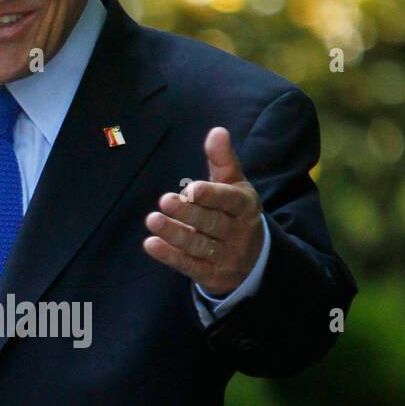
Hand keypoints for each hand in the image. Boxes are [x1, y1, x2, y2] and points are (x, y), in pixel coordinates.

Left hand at [142, 126, 263, 295]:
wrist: (253, 260)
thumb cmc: (235, 212)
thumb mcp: (234, 186)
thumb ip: (223, 160)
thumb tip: (217, 131)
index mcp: (245, 207)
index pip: (229, 201)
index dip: (212, 196)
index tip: (192, 189)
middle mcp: (237, 233)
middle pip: (212, 223)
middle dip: (189, 214)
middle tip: (164, 201)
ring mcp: (224, 256)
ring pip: (199, 246)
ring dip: (175, 234)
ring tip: (152, 220)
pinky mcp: (210, 275)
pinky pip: (189, 266)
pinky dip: (170, 256)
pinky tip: (151, 244)